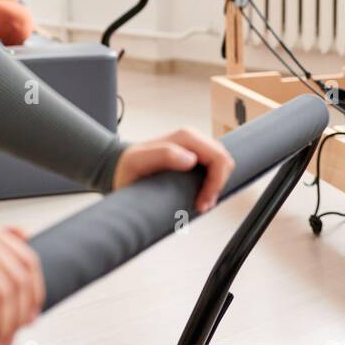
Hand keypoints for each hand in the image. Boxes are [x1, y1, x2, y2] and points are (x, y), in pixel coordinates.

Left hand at [113, 127, 234, 214]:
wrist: (119, 170)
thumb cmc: (127, 167)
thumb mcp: (139, 161)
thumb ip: (163, 155)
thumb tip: (191, 159)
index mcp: (187, 137)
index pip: (219, 158)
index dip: (216, 182)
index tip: (202, 203)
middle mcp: (194, 140)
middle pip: (224, 161)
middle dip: (218, 186)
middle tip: (202, 206)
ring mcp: (195, 149)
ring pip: (222, 166)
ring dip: (217, 187)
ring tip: (201, 204)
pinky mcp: (195, 159)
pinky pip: (214, 170)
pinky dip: (212, 185)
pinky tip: (200, 197)